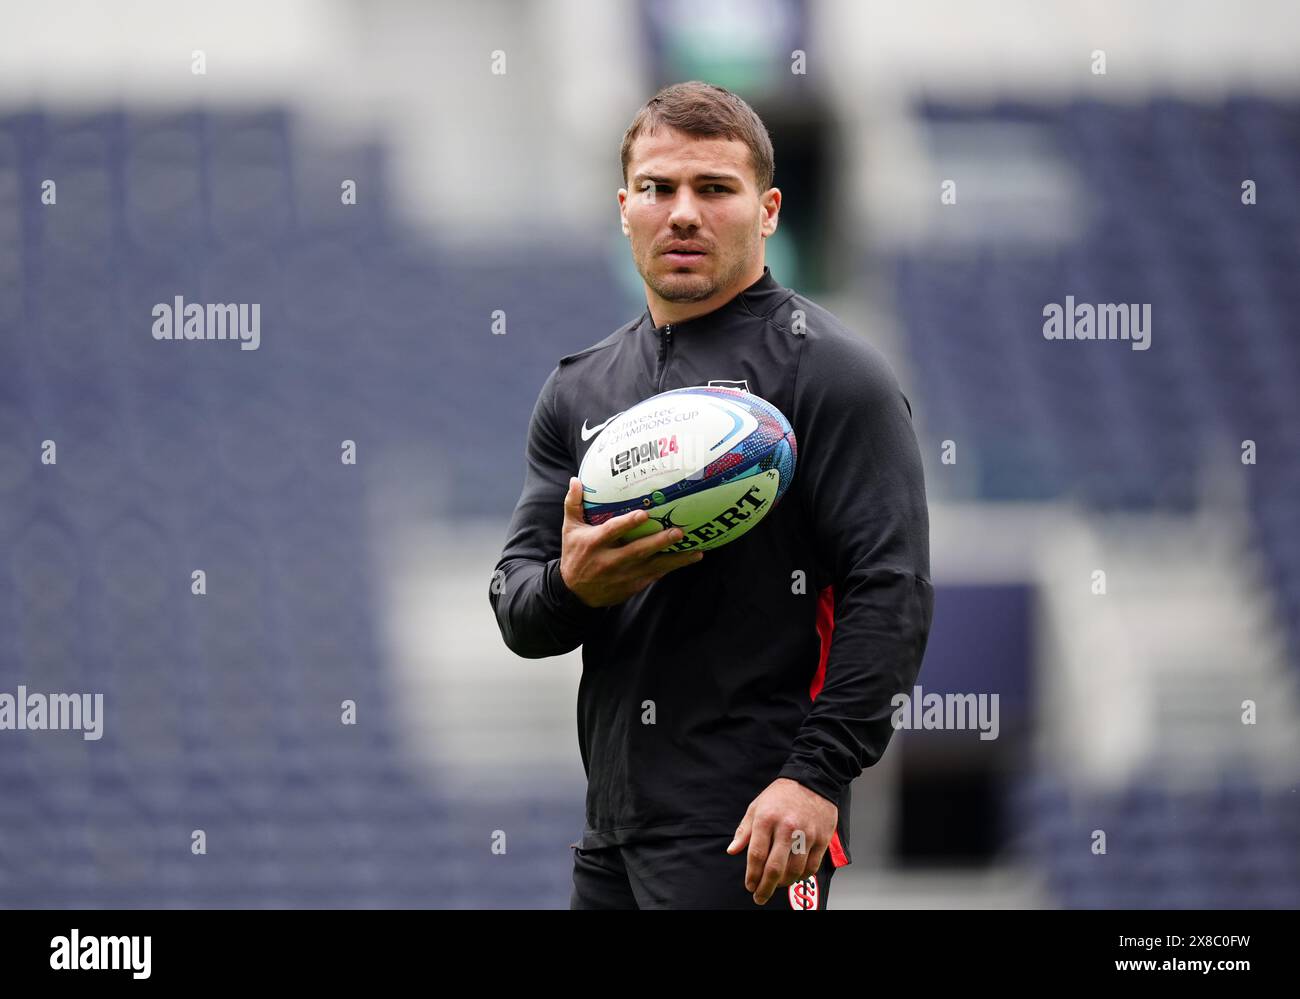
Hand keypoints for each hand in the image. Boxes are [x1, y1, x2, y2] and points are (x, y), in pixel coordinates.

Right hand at [559, 477, 703, 607]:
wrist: (574, 594)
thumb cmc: (574, 555)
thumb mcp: (569, 530)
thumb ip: (573, 504)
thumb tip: (575, 480)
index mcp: (594, 544)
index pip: (612, 532)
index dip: (628, 524)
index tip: (644, 514)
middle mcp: (610, 561)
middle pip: (637, 551)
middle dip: (659, 542)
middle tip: (678, 531)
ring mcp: (623, 575)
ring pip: (652, 566)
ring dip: (675, 559)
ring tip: (695, 551)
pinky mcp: (633, 585)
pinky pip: (655, 575)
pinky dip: (671, 567)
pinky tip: (690, 559)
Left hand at [726, 777, 837, 904]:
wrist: (813, 779)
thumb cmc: (782, 794)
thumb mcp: (757, 806)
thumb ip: (744, 831)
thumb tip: (733, 850)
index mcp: (767, 818)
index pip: (756, 855)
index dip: (752, 875)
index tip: (749, 885)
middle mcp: (787, 828)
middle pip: (774, 868)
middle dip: (765, 887)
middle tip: (759, 897)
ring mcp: (806, 834)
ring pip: (794, 870)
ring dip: (783, 884)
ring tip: (776, 885)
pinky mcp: (822, 838)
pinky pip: (811, 866)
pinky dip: (802, 877)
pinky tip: (794, 877)